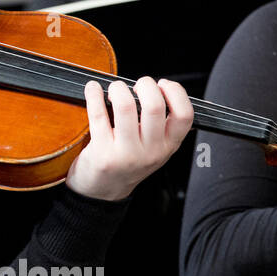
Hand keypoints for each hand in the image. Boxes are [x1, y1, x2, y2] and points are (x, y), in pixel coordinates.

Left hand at [65, 77, 193, 201]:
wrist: (102, 191)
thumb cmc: (128, 162)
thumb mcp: (155, 149)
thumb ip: (161, 126)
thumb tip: (157, 88)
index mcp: (168, 146)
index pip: (184, 116)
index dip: (176, 93)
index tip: (162, 84)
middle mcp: (151, 151)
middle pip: (155, 106)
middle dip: (145, 85)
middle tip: (136, 85)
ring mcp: (126, 153)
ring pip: (125, 107)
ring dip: (118, 88)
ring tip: (115, 88)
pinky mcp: (102, 153)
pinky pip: (98, 115)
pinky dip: (93, 95)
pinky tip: (92, 89)